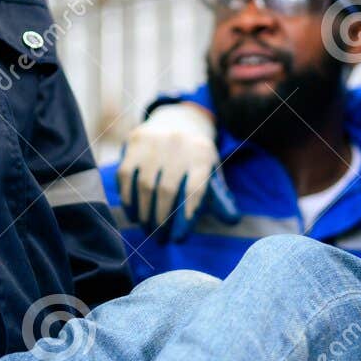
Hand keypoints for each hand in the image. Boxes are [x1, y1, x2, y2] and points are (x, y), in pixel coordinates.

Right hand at [117, 103, 238, 242]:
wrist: (177, 121)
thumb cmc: (196, 159)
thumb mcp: (211, 172)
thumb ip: (221, 198)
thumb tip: (233, 221)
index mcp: (203, 153)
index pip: (195, 188)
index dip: (187, 215)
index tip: (179, 239)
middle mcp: (179, 143)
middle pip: (167, 190)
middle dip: (162, 220)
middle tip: (161, 239)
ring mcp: (155, 141)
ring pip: (145, 185)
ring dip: (145, 214)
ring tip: (148, 231)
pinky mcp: (135, 141)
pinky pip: (126, 176)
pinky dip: (129, 200)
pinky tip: (134, 215)